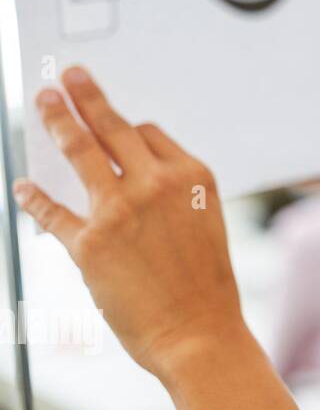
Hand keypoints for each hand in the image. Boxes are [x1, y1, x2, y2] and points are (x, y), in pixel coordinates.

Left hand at [13, 67, 244, 382]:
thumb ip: (171, 195)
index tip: (108, 121)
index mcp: (192, 176)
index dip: (124, 128)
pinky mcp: (90, 243)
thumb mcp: (203, 224)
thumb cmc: (205, 285)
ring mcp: (121, 210)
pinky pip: (53, 211)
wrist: (200, 332)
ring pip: (81, 151)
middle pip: (112, 128)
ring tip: (45, 102)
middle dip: (86, 97)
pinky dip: (34, 198)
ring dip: (57, 120)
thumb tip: (127, 178)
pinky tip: (24, 188)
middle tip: (70, 77)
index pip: (148, 134)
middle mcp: (157, 184)